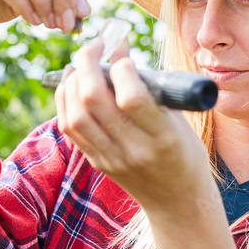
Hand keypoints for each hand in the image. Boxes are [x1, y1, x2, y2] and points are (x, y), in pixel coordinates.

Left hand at [55, 39, 212, 210]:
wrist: (178, 201)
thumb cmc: (184, 152)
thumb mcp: (178, 117)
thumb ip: (149, 85)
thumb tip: (119, 47)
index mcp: (163, 137)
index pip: (131, 98)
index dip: (121, 69)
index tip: (124, 59)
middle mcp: (134, 149)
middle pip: (93, 101)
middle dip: (87, 65)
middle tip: (93, 48)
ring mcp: (111, 159)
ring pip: (74, 116)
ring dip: (71, 83)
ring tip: (79, 65)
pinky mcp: (97, 163)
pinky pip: (70, 129)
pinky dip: (65, 102)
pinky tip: (71, 85)